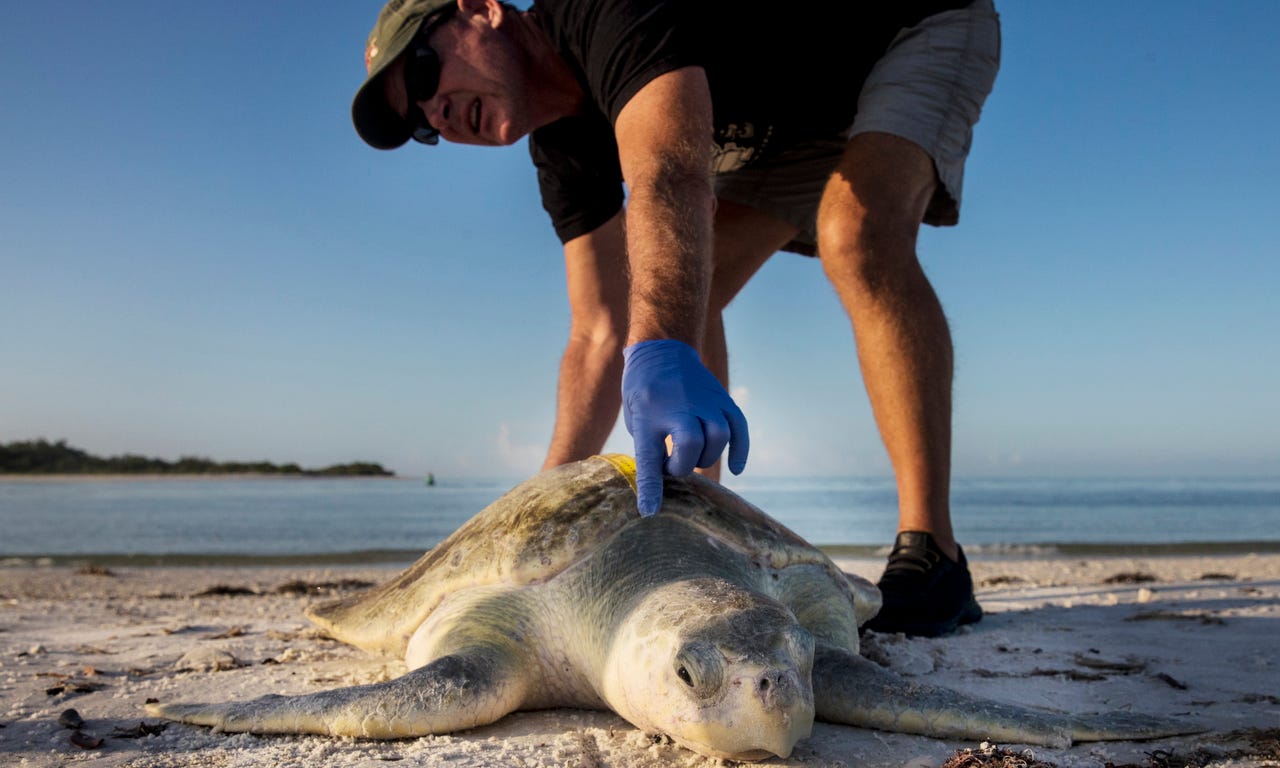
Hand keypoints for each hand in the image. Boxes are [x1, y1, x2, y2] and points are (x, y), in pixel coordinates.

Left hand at [621, 339, 748, 515]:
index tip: (651, 510)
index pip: (649, 456)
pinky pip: (739, 428)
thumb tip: (665, 482)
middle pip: (693, 444)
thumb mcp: (637, 419)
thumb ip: (651, 448)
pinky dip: (740, 451)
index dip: (651, 487)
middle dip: (684, 466)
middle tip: (673, 466)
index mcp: (648, 414)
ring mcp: (705, 401)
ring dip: (707, 457)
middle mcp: (680, 406)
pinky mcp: (722, 400)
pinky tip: (734, 468)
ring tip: (693, 458)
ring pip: (719, 437)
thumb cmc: (643, 393)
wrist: (661, 350)